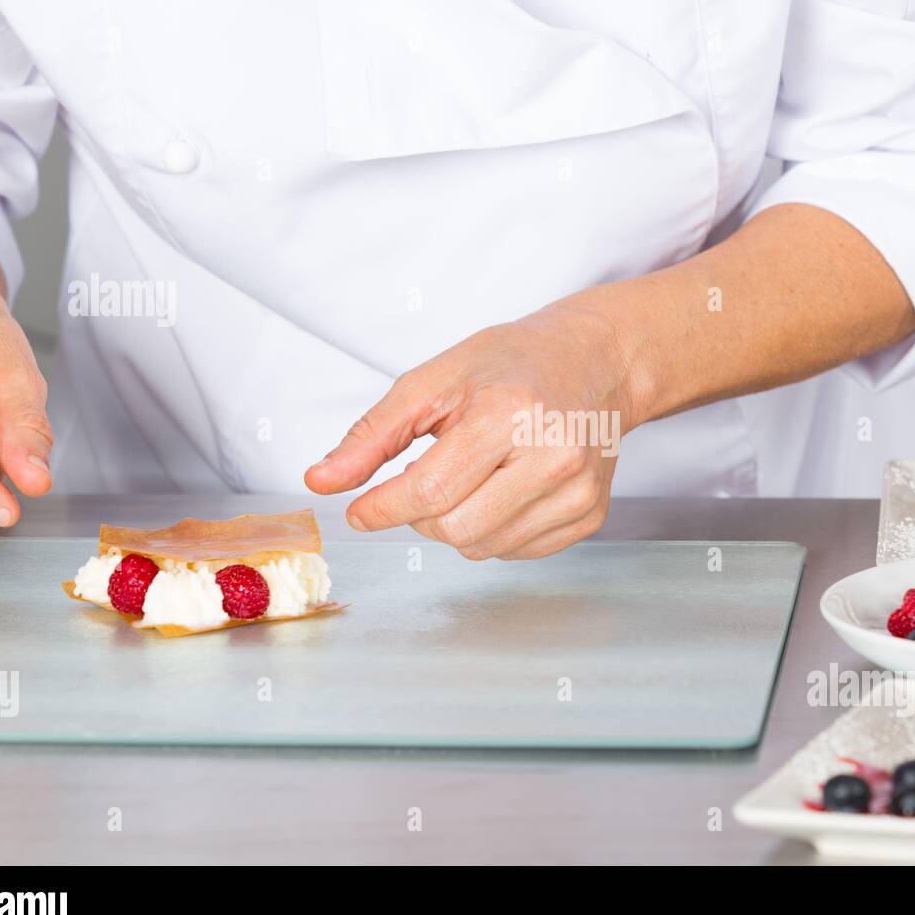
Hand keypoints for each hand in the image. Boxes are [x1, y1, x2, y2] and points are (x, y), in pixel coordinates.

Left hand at [305, 301, 635, 559]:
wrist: (594, 362)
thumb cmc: (511, 364)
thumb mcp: (433, 380)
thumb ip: (373, 435)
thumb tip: (320, 481)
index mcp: (511, 414)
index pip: (429, 490)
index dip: (382, 508)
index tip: (360, 511)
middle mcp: (555, 457)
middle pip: (454, 528)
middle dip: (421, 514)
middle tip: (428, 475)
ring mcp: (578, 491)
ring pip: (482, 548)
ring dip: (456, 524)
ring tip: (471, 476)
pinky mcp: (590, 515)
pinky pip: (514, 552)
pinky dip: (492, 531)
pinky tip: (503, 489)